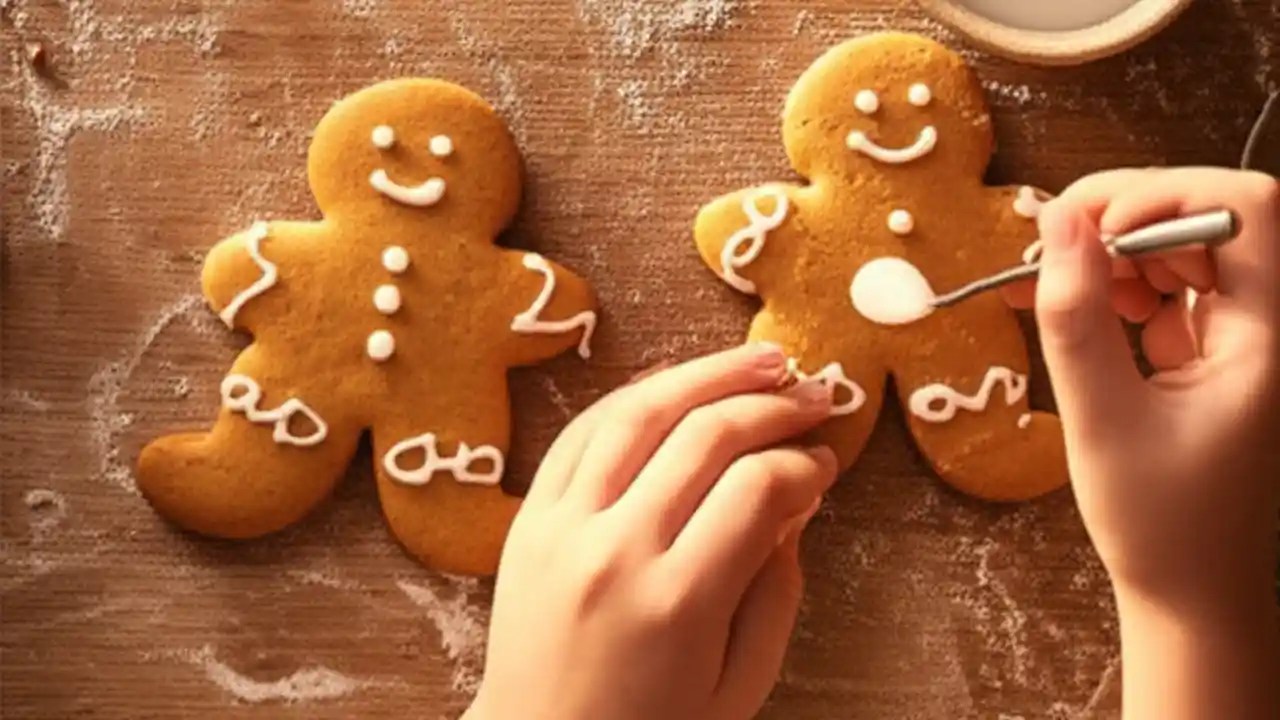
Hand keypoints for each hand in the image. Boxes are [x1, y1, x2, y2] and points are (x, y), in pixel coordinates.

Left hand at [465, 343, 836, 719]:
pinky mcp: (528, 518)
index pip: (756, 489)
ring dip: (707, 374)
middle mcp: (615, 551)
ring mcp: (562, 527)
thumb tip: (795, 499)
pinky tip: (678, 379)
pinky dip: (634, 395)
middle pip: (704, 436)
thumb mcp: (738, 683)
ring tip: (760, 361)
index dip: (804, 464)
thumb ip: (775, 590)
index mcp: (677, 602)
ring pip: (639, 412)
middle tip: (813, 396)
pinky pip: (583, 431)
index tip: (826, 463)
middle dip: (772, 405)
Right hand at [1009, 168, 1278, 718]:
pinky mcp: (1220, 355)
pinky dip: (1122, 290)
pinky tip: (1082, 314)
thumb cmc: (1161, 527)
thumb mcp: (1101, 420)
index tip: (1083, 227)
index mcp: (1269, 340)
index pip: (1246, 209)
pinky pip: (1175, 291)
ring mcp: (1248, 339)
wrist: (1197, 599)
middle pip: (1212, 218)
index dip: (1163, 193)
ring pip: (1189, 249)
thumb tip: (1055, 226)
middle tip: (1049, 253)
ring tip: (1056, 292)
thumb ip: (1076, 318)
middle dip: (1125, 221)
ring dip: (1118, 255)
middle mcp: (1270, 328)